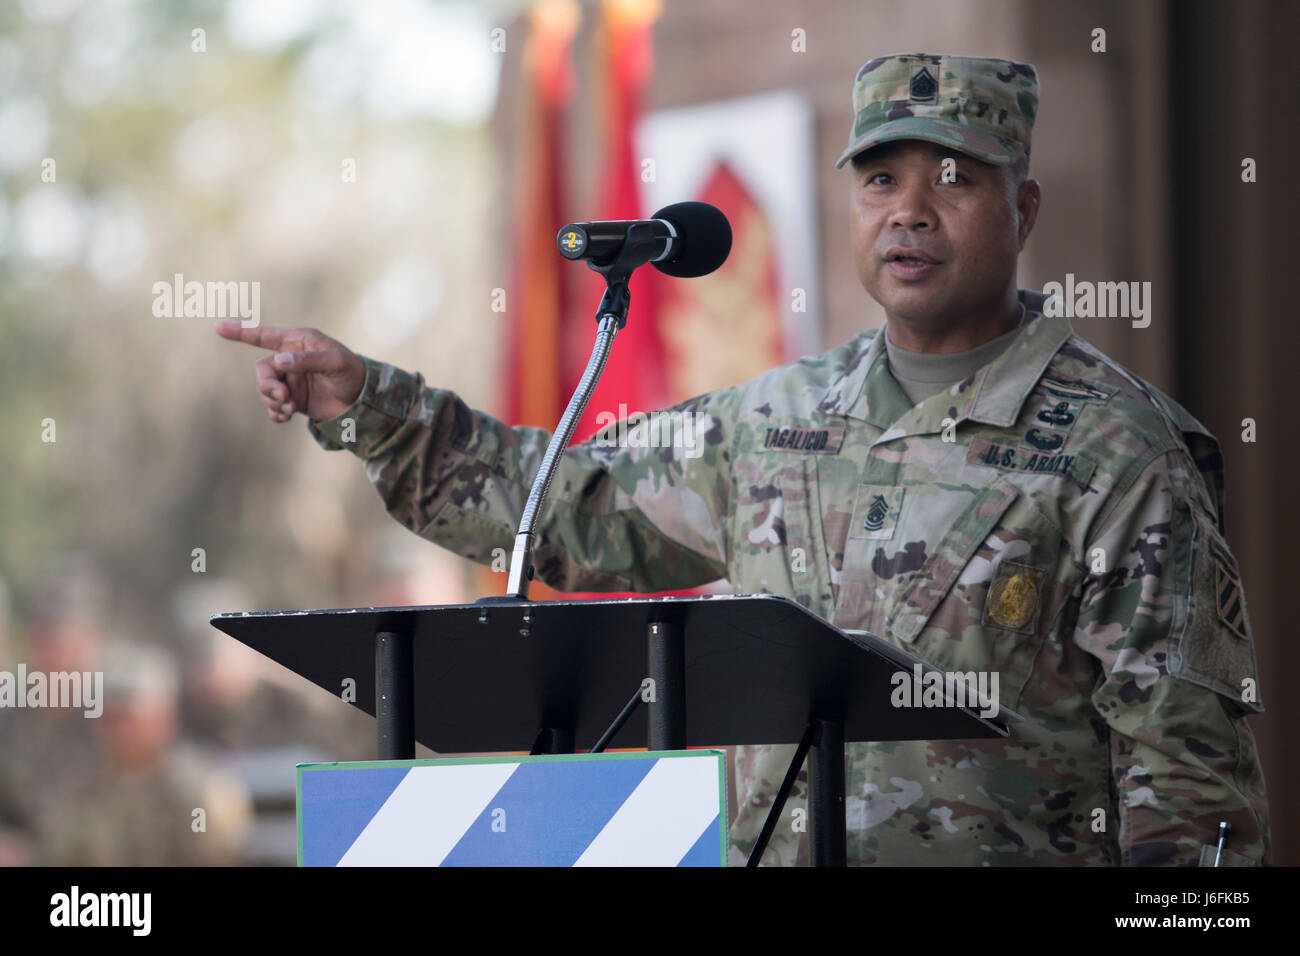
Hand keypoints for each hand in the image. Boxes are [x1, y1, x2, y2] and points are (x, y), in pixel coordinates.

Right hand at [215, 322, 365, 423]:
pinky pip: (274, 406)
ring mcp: (291, 380)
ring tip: (290, 409)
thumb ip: (307, 360)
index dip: (241, 332)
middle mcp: (290, 359)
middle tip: (284, 398)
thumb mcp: (334, 362)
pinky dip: (276, 413)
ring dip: (273, 401)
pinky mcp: (293, 399)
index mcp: (298, 342)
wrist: (363, 401)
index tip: (218, 328)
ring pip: (265, 390)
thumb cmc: (353, 373)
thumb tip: (279, 361)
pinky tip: (285, 418)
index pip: (264, 336)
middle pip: (262, 370)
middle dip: (268, 386)